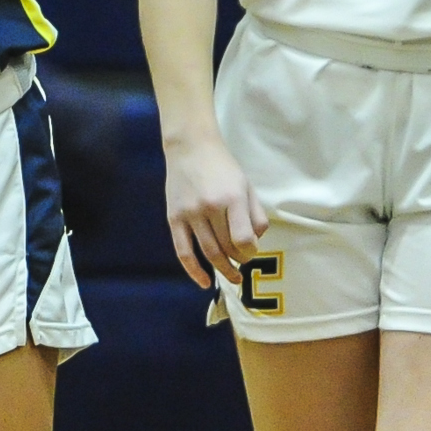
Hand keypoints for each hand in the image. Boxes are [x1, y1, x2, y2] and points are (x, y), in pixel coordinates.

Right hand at [165, 139, 268, 287]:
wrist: (190, 147)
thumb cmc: (222, 167)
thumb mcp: (246, 185)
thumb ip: (256, 214)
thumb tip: (256, 242)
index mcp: (232, 198)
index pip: (244, 239)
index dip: (251, 251)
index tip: (252, 250)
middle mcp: (210, 207)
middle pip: (227, 248)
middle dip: (238, 260)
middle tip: (243, 261)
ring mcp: (190, 214)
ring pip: (208, 253)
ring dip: (222, 269)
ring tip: (232, 276)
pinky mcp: (174, 218)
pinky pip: (183, 251)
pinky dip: (194, 271)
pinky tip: (205, 282)